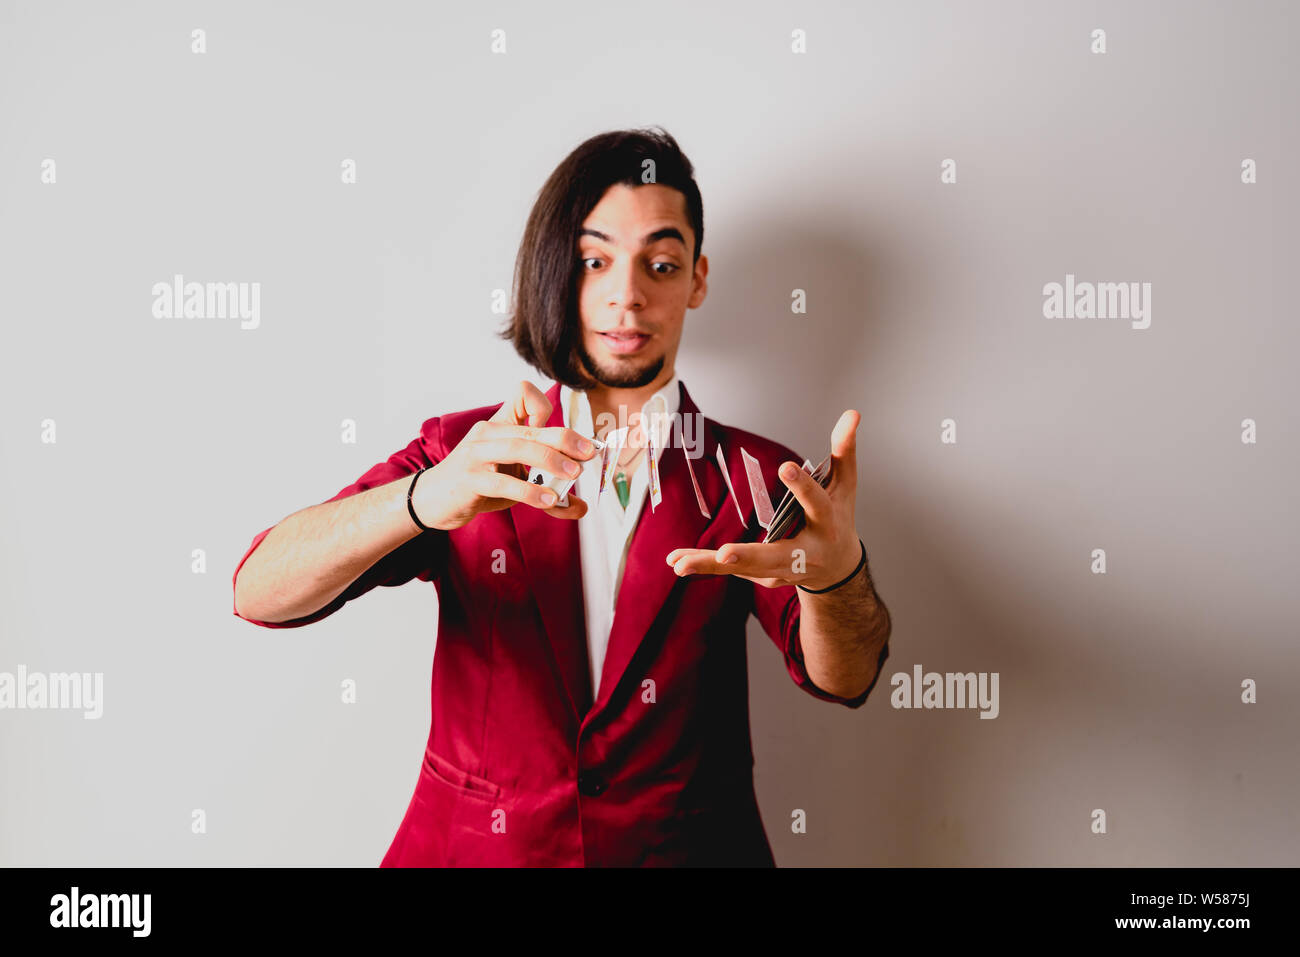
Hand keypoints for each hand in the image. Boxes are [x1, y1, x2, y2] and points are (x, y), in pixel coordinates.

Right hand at [413, 380, 596, 530]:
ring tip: (573, 474)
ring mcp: (477, 454)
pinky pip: (503, 482)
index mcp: (501, 425)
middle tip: (588, 454)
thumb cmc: (478, 483)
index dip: (546, 408)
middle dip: (565, 439)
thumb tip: (581, 505)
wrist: (434, 500)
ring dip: (550, 460)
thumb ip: (546, 486)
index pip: (523, 395)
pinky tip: (547, 499)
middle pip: (531, 427)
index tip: (569, 436)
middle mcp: (488, 433)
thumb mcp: (513, 479)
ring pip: (518, 448)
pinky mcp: (470, 479)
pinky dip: (529, 490)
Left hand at [665, 409, 863, 588]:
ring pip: (746, 568)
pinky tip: (677, 561)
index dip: (802, 486)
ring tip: (679, 563)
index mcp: (827, 524)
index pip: (816, 503)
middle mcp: (806, 553)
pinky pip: (733, 570)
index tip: (786, 467)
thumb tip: (852, 413)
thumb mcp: (845, 484)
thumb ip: (844, 449)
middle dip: (749, 556)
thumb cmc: (838, 516)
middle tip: (725, 554)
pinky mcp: (765, 578)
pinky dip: (705, 566)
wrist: (838, 568)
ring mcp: (783, 571)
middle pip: (775, 555)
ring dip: (711, 565)